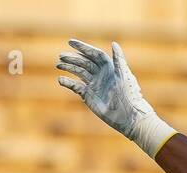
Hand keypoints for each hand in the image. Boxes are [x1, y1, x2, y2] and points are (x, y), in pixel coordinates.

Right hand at [56, 39, 174, 156]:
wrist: (128, 115)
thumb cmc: (129, 94)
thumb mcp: (124, 75)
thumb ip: (118, 59)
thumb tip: (114, 43)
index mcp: (108, 67)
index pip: (93, 54)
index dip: (82, 47)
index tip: (70, 42)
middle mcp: (100, 74)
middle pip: (84, 62)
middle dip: (72, 58)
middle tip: (61, 56)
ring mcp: (94, 84)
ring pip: (79, 72)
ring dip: (69, 68)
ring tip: (58, 65)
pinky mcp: (89, 95)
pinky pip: (76, 87)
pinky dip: (68, 83)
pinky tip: (60, 79)